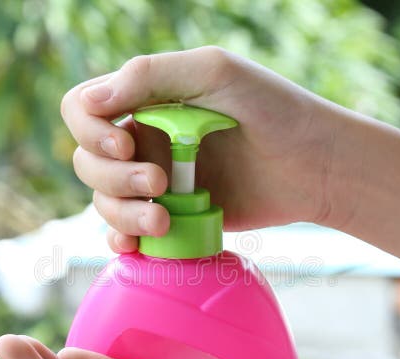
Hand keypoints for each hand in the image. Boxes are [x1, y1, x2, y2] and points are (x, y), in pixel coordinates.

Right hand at [60, 46, 355, 252]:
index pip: (82, 110)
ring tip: (164, 219)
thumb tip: (90, 102)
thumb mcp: (215, 73)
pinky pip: (128, 234)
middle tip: (160, 181)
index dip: (90, 131)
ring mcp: (158, 183)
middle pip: (87, 163)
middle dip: (115, 178)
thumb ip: (151, 76)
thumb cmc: (273, 109)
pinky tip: (138, 244)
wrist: (317, 165)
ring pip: (104, 203)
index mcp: (147, 100)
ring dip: (122, 215)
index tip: (126, 144)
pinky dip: (123, 241)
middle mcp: (145, 141)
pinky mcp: (175, 219)